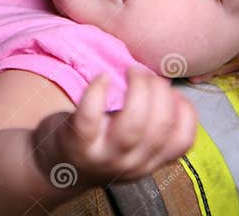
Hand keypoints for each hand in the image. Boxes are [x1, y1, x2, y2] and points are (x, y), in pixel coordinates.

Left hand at [33, 68, 196, 185]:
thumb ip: (151, 125)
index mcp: (149, 161)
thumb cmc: (98, 142)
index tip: (170, 92)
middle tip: (143, 74)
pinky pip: (91, 115)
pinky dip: (98, 91)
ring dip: (137, 88)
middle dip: (159, 90)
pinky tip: (101, 77)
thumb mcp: (131, 144)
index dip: (184, 111)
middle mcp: (131, 163)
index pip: (182, 142)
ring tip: (130, 71)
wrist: (54, 167)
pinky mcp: (77, 143)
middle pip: (160, 126)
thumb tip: (168, 85)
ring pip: (133, 124)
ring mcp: (104, 156)